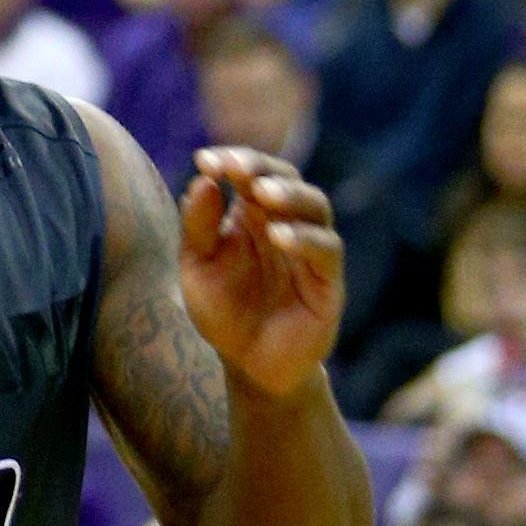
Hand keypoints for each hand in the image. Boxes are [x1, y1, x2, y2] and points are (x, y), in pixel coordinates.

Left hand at [180, 148, 343, 397]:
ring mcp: (310, 250)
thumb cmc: (223, 311)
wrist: (248, 366)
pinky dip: (305, 238)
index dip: (233, 159)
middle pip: (286, 178)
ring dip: (289, 195)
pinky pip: (326, 250)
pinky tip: (278, 236)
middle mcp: (284, 224)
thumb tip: (203, 180)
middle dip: (261, 167)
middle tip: (236, 167)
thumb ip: (197, 226)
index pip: (250, 173)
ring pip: (315, 205)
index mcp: (250, 216)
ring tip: (261, 194)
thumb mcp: (197, 267)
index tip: (205, 159)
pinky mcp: (328, 281)